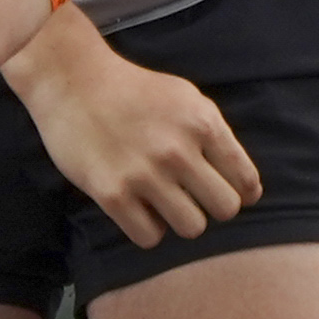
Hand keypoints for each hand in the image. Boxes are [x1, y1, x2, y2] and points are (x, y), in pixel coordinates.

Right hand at [9, 18, 263, 247]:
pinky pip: (150, 238)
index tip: (224, 191)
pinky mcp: (112, 194)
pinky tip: (138, 208)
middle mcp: (178, 150)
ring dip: (180, 219)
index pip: (246, 181)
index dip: (241, 192)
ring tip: (162, 201)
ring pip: (192, 228)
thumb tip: (246, 186)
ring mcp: (144, 174)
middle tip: (191, 195)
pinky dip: (147, 229)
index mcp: (203, 123)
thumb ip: (215, 136)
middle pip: (225, 209)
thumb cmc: (135, 90)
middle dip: (211, 206)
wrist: (73, 80)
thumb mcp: (187, 99)